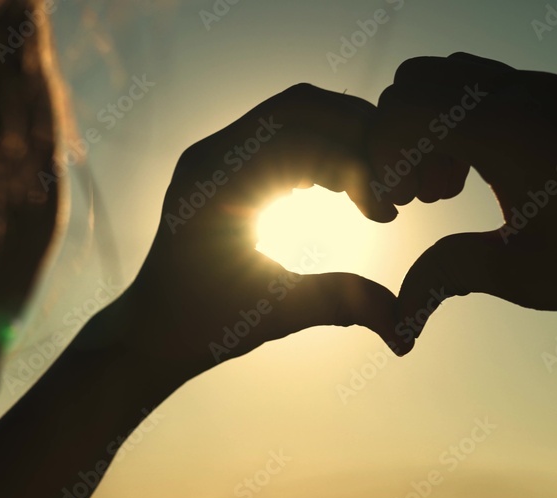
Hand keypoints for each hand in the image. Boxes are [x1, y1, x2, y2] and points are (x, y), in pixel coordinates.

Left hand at [117, 84, 399, 379]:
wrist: (150, 329)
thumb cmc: (200, 327)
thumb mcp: (271, 314)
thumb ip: (338, 304)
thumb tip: (406, 329)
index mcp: (215, 184)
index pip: (300, 140)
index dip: (356, 168)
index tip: (387, 214)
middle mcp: (211, 156)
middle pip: (298, 107)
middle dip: (357, 131)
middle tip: (397, 178)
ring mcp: (216, 156)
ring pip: (291, 113)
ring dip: (341, 136)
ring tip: (376, 184)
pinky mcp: (225, 165)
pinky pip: (280, 133)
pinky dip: (320, 147)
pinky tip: (346, 188)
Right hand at [370, 53, 556, 352]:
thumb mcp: (528, 275)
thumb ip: (447, 278)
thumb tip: (395, 324)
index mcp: (516, 133)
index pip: (404, 113)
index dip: (381, 161)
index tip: (394, 210)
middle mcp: (525, 94)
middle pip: (412, 85)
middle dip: (395, 140)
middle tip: (416, 199)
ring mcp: (539, 88)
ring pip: (439, 77)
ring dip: (422, 127)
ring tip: (442, 189)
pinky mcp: (548, 95)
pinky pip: (473, 85)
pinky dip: (451, 120)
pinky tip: (471, 174)